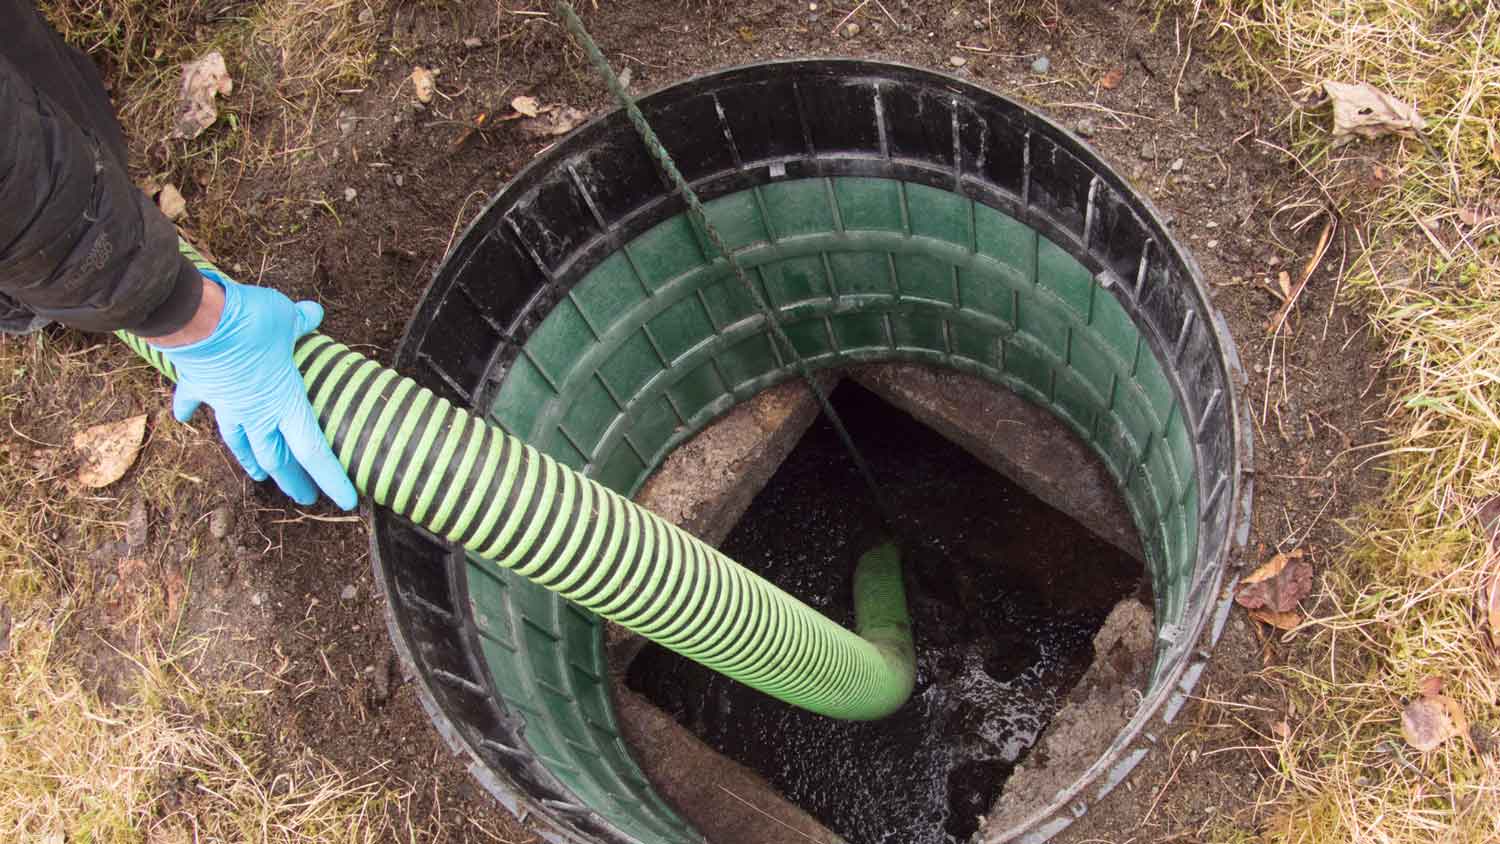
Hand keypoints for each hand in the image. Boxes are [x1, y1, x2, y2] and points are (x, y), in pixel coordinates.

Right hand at [151, 269, 357, 509]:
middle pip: (277, 458)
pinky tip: (183, 418)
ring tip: (259, 475)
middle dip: (292, 481)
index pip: (315, 452)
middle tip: (305, 497)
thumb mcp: (286, 319)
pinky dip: (189, 410)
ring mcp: (224, 403)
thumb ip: (300, 321)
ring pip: (240, 442)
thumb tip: (313, 313)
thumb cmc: (250, 323)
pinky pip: (194, 403)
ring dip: (250, 461)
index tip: (347, 501)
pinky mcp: (198, 386)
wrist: (196, 317)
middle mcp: (255, 412)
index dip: (332, 479)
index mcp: (285, 403)